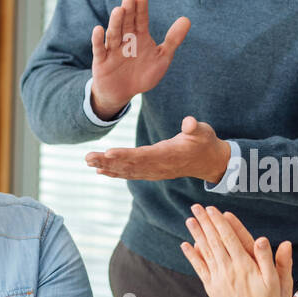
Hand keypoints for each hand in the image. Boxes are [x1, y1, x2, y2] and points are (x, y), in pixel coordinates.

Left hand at [85, 115, 229, 181]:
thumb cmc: (204, 142)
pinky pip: (131, 174)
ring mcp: (155, 171)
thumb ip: (195, 127)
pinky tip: (100, 170)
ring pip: (127, 171)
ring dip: (107, 167)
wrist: (210, 162)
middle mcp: (158, 166)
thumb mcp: (204, 131)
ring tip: (88, 162)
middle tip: (88, 157)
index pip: (143, 155)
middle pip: (129, 165)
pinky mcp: (152, 172)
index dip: (125, 155)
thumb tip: (189, 122)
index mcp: (168, 155)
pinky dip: (115, 172)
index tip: (108, 152)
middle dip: (107, 161)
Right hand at [89, 0, 189, 118]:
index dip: (141, 10)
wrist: (123, 93)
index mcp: (139, 37)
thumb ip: (173, 40)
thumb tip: (187, 19)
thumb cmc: (143, 74)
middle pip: (126, 23)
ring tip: (118, 10)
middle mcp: (125, 39)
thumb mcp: (162, 58)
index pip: (141, 20)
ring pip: (113, 33)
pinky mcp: (101, 60)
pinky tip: (99, 29)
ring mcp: (112, 49)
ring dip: (115, 22)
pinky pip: (99, 49)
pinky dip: (98, 40)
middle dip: (128, 12)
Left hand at [180, 204, 290, 296]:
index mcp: (245, 266)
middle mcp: (229, 270)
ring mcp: (218, 279)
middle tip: (197, 207)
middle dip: (205, 223)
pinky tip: (185, 245)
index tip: (213, 209)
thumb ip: (269, 259)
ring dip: (197, 235)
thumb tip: (262, 239)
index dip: (220, 223)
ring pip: (205, 252)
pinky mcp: (212, 288)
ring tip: (190, 220)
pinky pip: (200, 269)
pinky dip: (192, 256)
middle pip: (214, 241)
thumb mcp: (276, 281)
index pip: (230, 238)